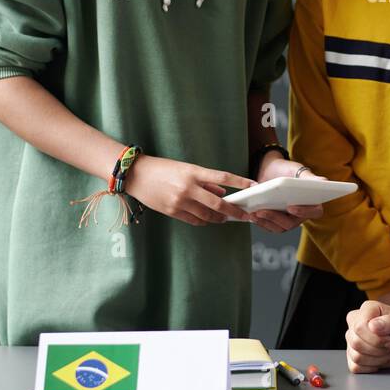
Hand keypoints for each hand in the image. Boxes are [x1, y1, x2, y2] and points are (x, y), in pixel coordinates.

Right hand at [121, 155, 253, 225]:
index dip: (241, 182)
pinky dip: (203, 220)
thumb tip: (223, 192)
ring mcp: (179, 201)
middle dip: (233, 211)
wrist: (135, 175)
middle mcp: (188, 187)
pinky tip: (208, 220)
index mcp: (193, 172)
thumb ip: (205, 181)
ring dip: (218, 218)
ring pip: (207, 215)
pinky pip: (193, 220)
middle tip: (245, 215)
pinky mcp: (171, 211)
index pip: (223, 177)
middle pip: (218, 203)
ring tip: (225, 218)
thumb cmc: (162, 168)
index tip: (254, 186)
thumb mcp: (185, 169)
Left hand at [248, 154, 324, 233]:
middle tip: (262, 211)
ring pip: (280, 227)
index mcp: (313, 201)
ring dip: (266, 222)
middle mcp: (302, 213)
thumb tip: (324, 182)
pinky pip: (270, 227)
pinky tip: (251, 215)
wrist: (270, 171)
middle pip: (293, 223)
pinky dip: (260, 222)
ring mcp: (289, 219)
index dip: (304, 212)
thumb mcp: (297, 170)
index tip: (290, 207)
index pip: (315, 211)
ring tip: (254, 213)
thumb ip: (310, 177)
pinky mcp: (276, 221)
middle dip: (276, 218)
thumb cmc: (287, 170)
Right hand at [344, 300, 389, 372]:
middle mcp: (356, 322)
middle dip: (379, 350)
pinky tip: (381, 359)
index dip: (376, 339)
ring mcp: (353, 338)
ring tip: (389, 352)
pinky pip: (355, 366)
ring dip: (378, 359)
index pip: (359, 327)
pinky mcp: (352, 354)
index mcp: (368, 309)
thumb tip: (373, 325)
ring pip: (356, 356)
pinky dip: (372, 366)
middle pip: (356, 342)